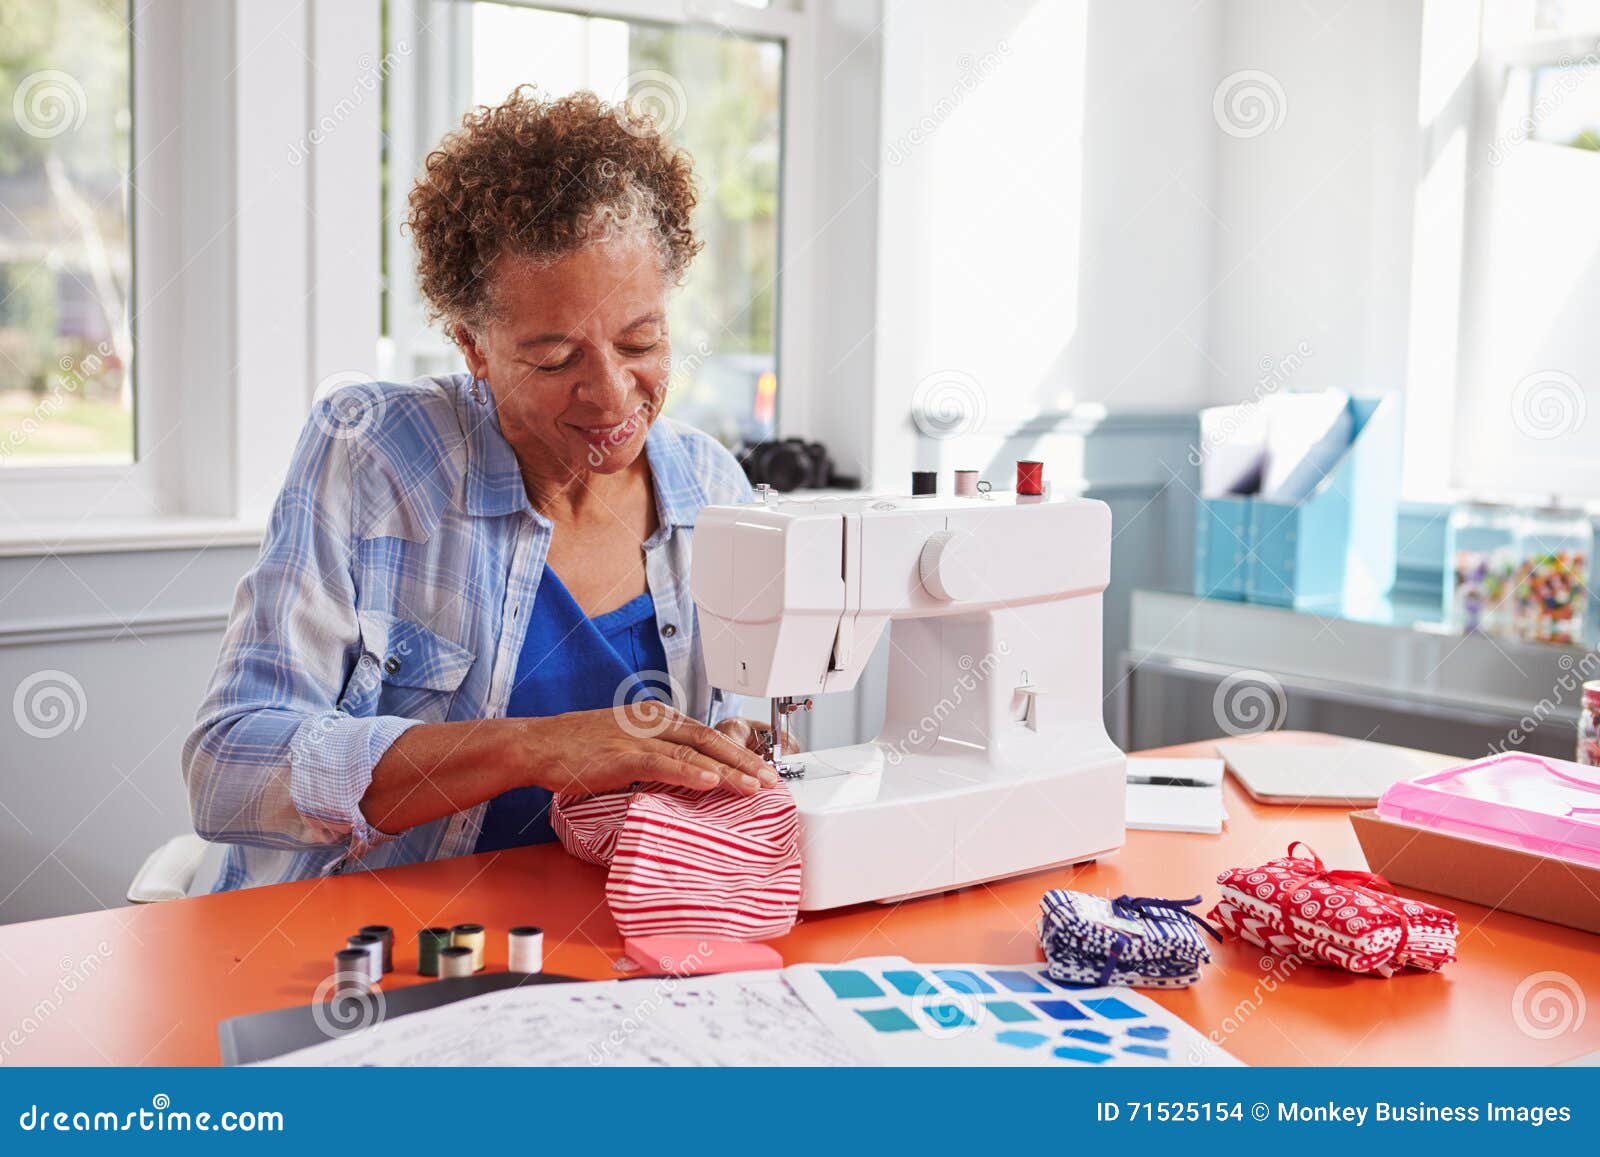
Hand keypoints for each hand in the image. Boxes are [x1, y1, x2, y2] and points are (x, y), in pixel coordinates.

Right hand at [525, 705, 780, 798]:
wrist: (538, 745)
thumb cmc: (577, 748)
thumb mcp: (625, 744)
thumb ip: (656, 755)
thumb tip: (685, 776)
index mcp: (656, 717)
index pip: (706, 733)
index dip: (737, 751)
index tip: (760, 769)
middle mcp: (653, 722)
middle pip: (709, 739)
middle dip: (744, 760)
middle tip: (771, 780)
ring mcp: (638, 737)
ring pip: (694, 751)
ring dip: (728, 770)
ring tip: (754, 786)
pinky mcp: (622, 755)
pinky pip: (664, 764)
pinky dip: (691, 773)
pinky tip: (713, 782)